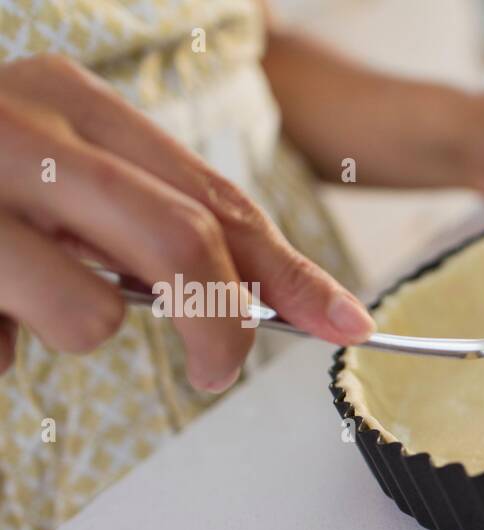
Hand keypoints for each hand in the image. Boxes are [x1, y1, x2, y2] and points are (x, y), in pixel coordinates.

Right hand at [0, 54, 373, 389]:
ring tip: (26, 307)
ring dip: (83, 334)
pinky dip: (11, 347)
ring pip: (100, 306)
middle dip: (226, 326)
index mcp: (72, 102)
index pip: (217, 197)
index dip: (291, 270)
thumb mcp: (54, 182)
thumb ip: (135, 224)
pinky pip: (24, 332)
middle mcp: (24, 123)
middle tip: (219, 373)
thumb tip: (258, 299)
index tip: (349, 321)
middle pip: (188, 241)